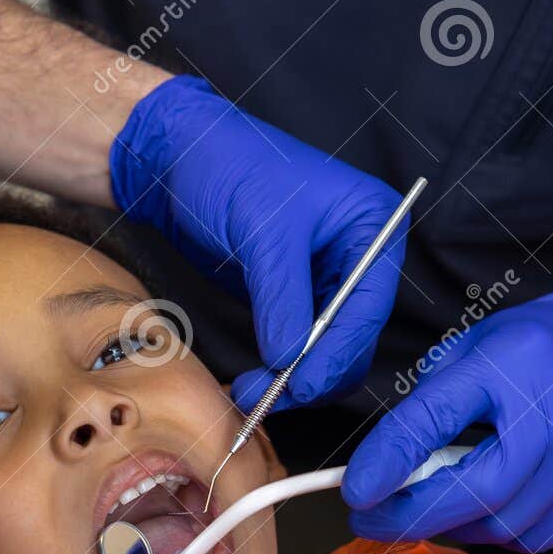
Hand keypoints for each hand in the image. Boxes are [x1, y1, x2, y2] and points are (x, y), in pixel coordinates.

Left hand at [110, 75, 406, 408]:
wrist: (179, 157)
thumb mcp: (263, 231)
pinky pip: (298, 345)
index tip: (303, 386)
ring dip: (293, 378)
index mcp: (372, 224)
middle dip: (312, 372)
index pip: (368, 306)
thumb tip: (291, 359)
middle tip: (266, 396)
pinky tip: (252, 380)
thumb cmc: (228, 166)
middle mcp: (358, 254)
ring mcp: (326, 278)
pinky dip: (279, 367)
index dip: (337, 353)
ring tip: (249, 392)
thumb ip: (282, 298)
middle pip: (353, 336)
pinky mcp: (293, 296)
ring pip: (326, 350)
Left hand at [343, 264, 552, 551]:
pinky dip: (498, 532)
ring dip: (454, 527)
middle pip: (477, 491)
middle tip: (375, 521)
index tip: (356, 492)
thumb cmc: (540, 347)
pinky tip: (483, 510)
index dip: (389, 462)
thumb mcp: (473, 346)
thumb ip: (429, 403)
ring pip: (506, 525)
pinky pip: (539, 536)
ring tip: (432, 509)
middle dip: (413, 517)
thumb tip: (382, 467)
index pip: (435, 418)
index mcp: (511, 361)